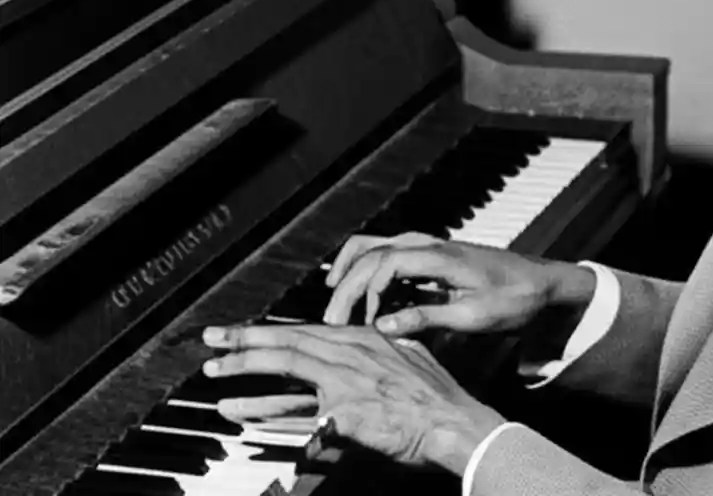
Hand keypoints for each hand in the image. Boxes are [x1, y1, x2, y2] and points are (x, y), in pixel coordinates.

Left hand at [202, 324, 506, 474]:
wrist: (457, 424)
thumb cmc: (440, 399)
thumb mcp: (414, 358)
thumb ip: (389, 347)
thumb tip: (380, 338)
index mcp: (366, 340)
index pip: (309, 330)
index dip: (273, 331)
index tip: (245, 332)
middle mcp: (352, 354)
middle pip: (289, 341)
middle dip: (246, 340)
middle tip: (213, 340)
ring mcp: (347, 382)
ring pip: (285, 367)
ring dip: (245, 369)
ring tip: (214, 374)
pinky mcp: (345, 411)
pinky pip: (297, 412)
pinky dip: (266, 411)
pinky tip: (241, 414)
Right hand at [323, 234, 594, 336]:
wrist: (544, 284)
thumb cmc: (514, 300)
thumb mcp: (474, 317)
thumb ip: (426, 318)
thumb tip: (381, 326)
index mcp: (440, 256)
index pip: (384, 262)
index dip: (363, 292)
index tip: (359, 323)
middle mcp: (430, 244)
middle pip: (371, 252)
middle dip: (346, 284)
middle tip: (332, 320)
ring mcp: (430, 246)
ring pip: (377, 246)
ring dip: (352, 270)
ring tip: (335, 300)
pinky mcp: (433, 256)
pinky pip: (391, 255)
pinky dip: (369, 271)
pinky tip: (365, 299)